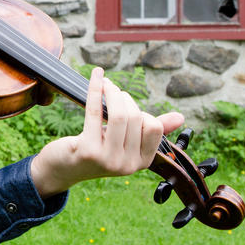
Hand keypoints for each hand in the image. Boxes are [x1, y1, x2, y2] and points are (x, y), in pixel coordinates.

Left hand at [29, 68, 184, 197]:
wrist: (63, 168)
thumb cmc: (97, 149)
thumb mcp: (125, 142)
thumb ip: (151, 131)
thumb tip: (180, 117)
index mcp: (142, 162)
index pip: (155, 127)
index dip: (140, 110)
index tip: (125, 104)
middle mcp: (128, 165)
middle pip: (136, 118)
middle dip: (123, 97)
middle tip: (111, 90)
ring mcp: (109, 160)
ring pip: (120, 114)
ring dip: (112, 91)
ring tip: (105, 84)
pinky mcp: (88, 151)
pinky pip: (95, 111)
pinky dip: (96, 89)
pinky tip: (96, 76)